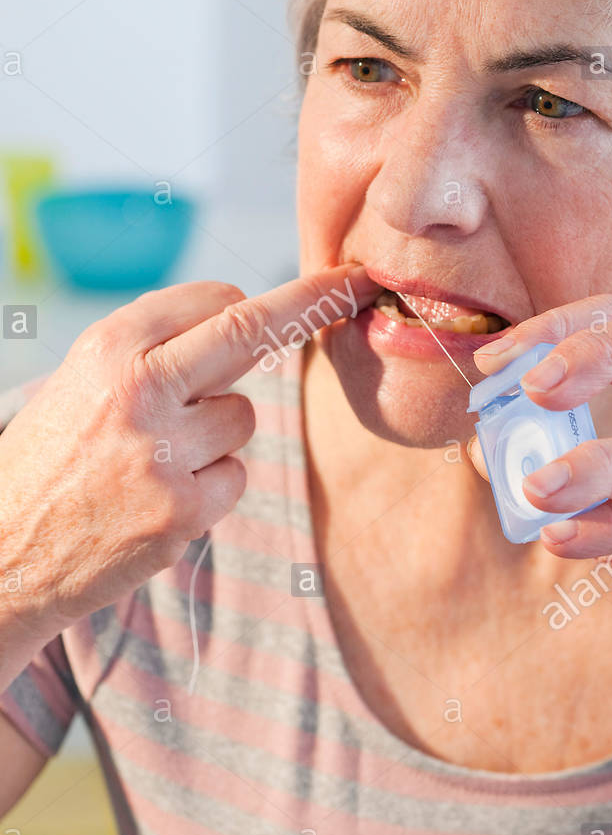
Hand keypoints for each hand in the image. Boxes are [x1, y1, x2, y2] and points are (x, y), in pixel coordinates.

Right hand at [0, 263, 376, 636]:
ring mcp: (164, 453)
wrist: (2, 552)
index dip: (263, 301)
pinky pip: (236, 475)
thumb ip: (154, 346)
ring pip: (243, 418)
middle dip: (311, 302)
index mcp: (109, 347)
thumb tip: (243, 314)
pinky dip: (211, 485)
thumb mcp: (81, 379)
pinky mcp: (183, 511)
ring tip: (155, 458)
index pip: (214, 301)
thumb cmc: (50, 458)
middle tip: (353, 283)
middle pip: (250, 331)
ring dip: (217, 434)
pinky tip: (160, 498)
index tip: (317, 285)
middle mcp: (139, 390)